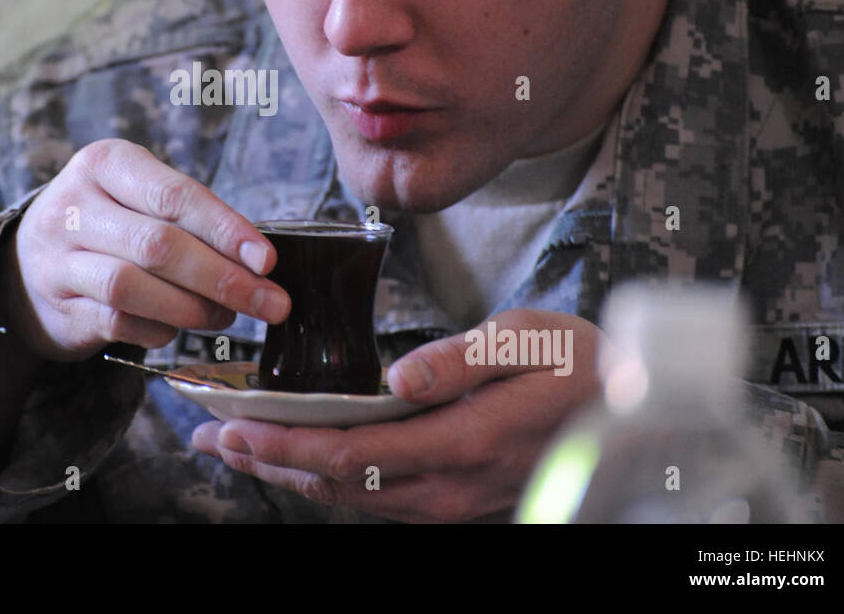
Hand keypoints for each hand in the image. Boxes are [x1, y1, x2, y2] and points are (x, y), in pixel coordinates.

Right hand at [1, 138, 289, 361]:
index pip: (174, 195)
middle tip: (269, 303)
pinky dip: (159, 328)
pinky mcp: (59, 304)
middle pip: (158, 244)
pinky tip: (179, 327)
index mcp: (105, 163)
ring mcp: (59, 258)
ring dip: (192, 308)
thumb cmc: (108, 223)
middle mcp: (74, 205)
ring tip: (225, 316)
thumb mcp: (138, 197)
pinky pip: (118, 322)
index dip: (226, 230)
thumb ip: (190, 220)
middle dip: (223, 278)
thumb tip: (258, 264)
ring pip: (133, 286)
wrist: (26, 264)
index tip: (268, 260)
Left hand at [191, 309, 605, 521]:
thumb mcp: (526, 342)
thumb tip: (398, 376)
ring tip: (239, 450)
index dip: (286, 442)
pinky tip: (302, 461)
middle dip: (268, 461)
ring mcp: (452, 500)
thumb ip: (459, 360)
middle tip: (211, 438)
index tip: (235, 426)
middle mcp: (449, 486)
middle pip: (338, 482)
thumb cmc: (578, 365)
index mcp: (461, 443)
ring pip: (353, 496)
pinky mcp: (455, 497)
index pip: (351, 453)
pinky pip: (378, 497)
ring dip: (289, 472)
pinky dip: (328, 479)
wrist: (632, 411)